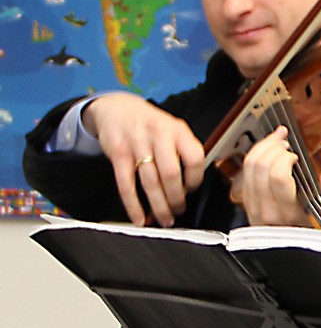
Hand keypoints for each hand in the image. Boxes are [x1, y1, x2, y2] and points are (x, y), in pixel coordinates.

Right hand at [83, 93, 204, 226]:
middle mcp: (159, 136)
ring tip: (165, 219)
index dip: (196, 180)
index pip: (195, 159)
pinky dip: (133, 205)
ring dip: (159, 206)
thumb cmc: (151, 124)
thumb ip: (184, 151)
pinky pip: (126, 184)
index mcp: (178, 130)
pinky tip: (139, 218)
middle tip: (179, 211)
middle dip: (176, 199)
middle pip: (172, 174)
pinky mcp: (118, 154)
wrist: (117, 108)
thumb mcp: (173, 129)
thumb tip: (192, 186)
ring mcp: (137, 144)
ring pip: (150, 182)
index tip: (192, 191)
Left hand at [228, 127, 320, 226]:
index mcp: (291, 212)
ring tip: (276, 143)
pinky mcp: (247, 203)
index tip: (295, 155)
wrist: (296, 248)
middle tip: (285, 143)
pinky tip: (267, 152)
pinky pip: (244, 173)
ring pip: (248, 166)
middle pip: (260, 166)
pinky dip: (255, 156)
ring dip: (262, 148)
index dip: (285, 157)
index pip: (278, 176)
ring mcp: (254, 207)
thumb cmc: (317, 229)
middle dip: (273, 146)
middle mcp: (268, 210)